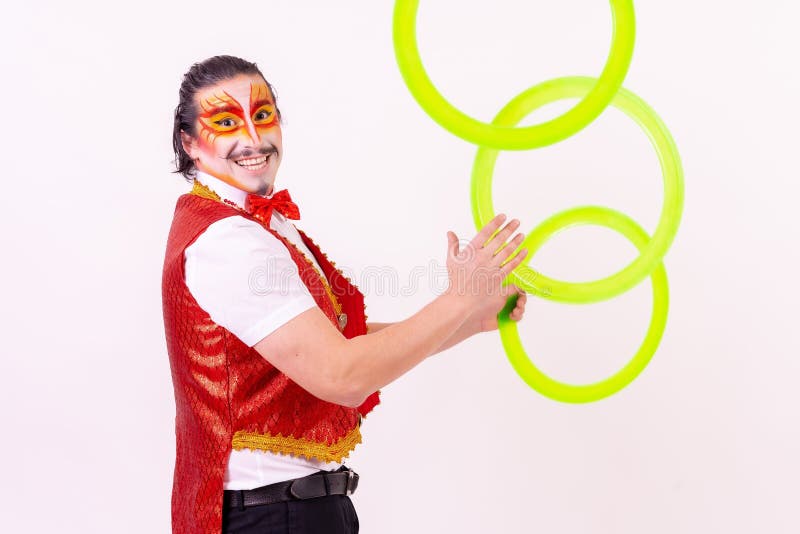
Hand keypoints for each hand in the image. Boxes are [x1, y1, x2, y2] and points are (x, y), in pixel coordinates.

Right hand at [444, 213, 528, 327]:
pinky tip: (524, 251)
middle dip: (509, 229)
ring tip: (522, 234)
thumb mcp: (451, 260)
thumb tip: (450, 233)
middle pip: (499, 240)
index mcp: (471, 251)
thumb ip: (452, 245)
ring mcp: (491, 268)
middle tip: (516, 222)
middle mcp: (482, 258)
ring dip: (516, 241)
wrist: (460, 301)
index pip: (485, 232)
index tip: (503, 216)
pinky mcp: (498, 278)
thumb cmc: (455, 281)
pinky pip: (511, 266)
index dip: (495, 223)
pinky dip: (519, 258)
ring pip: (507, 251)